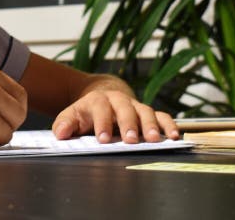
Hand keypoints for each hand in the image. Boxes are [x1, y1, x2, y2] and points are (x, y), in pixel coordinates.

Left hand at [51, 90, 178, 143]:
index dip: (102, 122)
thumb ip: (65, 123)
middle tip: (130, 140)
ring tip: (154, 140)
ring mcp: (135, 105)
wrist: (103, 94)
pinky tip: (174, 136)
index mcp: (98, 100)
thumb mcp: (72, 115)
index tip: (103, 139)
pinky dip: (168, 124)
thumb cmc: (87, 112)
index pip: (100, 108)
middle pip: (125, 108)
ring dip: (150, 125)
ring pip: (145, 111)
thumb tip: (60, 134)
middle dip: (128, 124)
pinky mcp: (148, 112)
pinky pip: (161, 115)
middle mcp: (119, 100)